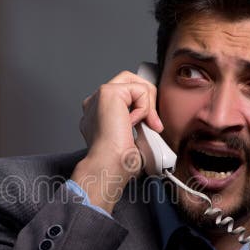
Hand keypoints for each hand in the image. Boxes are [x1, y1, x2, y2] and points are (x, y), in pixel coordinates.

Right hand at [71, 71, 163, 211]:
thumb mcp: (132, 139)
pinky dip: (144, 107)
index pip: (126, 97)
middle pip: (131, 83)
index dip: (143, 108)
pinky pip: (140, 89)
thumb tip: (153, 123)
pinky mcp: (108, 92)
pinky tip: (133, 123)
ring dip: (148, 106)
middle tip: (153, 125)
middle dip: (148, 101)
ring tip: (146, 125)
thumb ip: (137, 124)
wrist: (109, 166)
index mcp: (98, 114)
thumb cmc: (117, 162)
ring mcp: (99, 96)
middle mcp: (96, 103)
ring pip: (137, 84)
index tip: (148, 128)